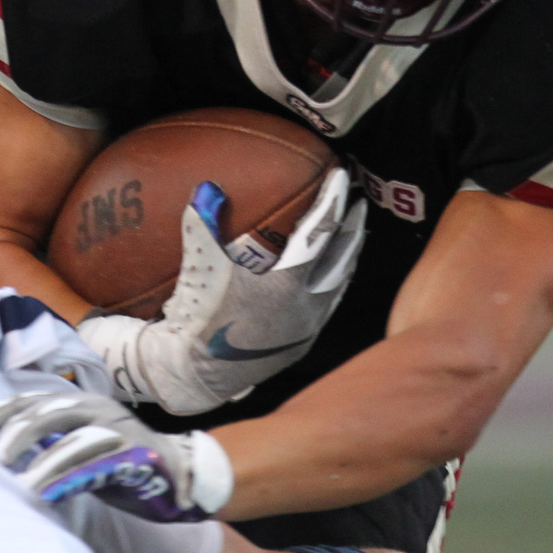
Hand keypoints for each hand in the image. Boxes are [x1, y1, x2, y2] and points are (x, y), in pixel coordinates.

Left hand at [0, 390, 232, 521]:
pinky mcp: (135, 459)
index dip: (1, 410)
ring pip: (76, 438)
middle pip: (50, 412)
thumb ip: (47, 440)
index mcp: (79, 402)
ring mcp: (118, 432)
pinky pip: (101, 466)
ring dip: (47, 461)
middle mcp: (96, 409)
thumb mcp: (77, 442)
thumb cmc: (116, 459)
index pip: (32, 400)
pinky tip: (52, 494)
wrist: (177, 472)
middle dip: (19, 433)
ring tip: (24, 485)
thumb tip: (0, 447)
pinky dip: (73, 479)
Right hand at [78, 167, 365, 414]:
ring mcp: (306, 329)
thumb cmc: (196, 320)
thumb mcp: (199, 268)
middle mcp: (307, 308)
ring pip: (338, 286)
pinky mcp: (299, 346)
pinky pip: (326, 306)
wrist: (193, 374)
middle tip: (359, 202)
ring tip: (352, 237)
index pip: (319, 234)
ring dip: (347, 258)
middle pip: (342, 261)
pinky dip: (332, 283)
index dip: (332, 202)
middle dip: (352, 229)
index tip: (343, 177)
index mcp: (288, 286)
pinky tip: (326, 278)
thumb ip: (203, 225)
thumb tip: (208, 187)